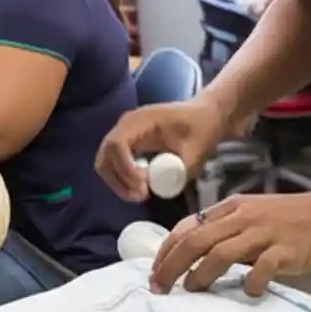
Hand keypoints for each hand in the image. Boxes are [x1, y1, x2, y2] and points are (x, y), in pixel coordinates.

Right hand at [95, 99, 230, 201]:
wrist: (204, 116)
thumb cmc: (201, 129)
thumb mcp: (196, 151)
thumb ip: (178, 170)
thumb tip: (160, 187)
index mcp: (142, 120)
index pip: (117, 144)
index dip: (125, 169)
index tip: (143, 188)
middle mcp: (127, 124)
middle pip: (106, 155)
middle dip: (118, 180)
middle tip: (140, 196)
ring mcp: (125, 133)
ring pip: (106, 161)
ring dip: (118, 182)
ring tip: (141, 195)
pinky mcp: (128, 142)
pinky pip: (114, 162)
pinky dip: (122, 178)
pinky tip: (141, 187)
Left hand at [150, 192, 310, 296]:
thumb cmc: (294, 218)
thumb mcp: (254, 214)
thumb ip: (228, 229)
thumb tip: (196, 252)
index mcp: (232, 207)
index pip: (188, 226)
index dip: (167, 250)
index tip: (155, 271)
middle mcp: (243, 216)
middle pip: (196, 240)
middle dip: (172, 265)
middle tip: (160, 287)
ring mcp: (263, 232)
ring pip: (220, 253)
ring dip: (200, 275)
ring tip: (192, 290)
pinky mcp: (284, 249)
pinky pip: (260, 269)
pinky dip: (250, 284)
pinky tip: (250, 292)